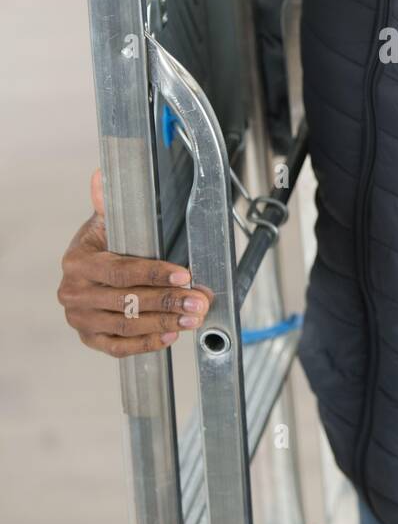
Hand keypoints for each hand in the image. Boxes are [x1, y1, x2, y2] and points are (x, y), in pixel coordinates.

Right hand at [57, 167, 212, 357]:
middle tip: (198, 301)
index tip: (184, 276)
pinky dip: (146, 344)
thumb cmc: (102, 244)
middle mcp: (74, 293)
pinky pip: (118, 347)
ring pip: (126, 325)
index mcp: (77, 262)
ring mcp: (80, 319)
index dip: (154, 274)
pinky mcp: (89, 338)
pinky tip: (170, 337)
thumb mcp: (104, 221)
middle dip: (167, 301)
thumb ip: (105, 202)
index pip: (120, 271)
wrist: (85, 270)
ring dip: (163, 323)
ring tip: (192, 317)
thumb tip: (101, 176)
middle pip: (127, 300)